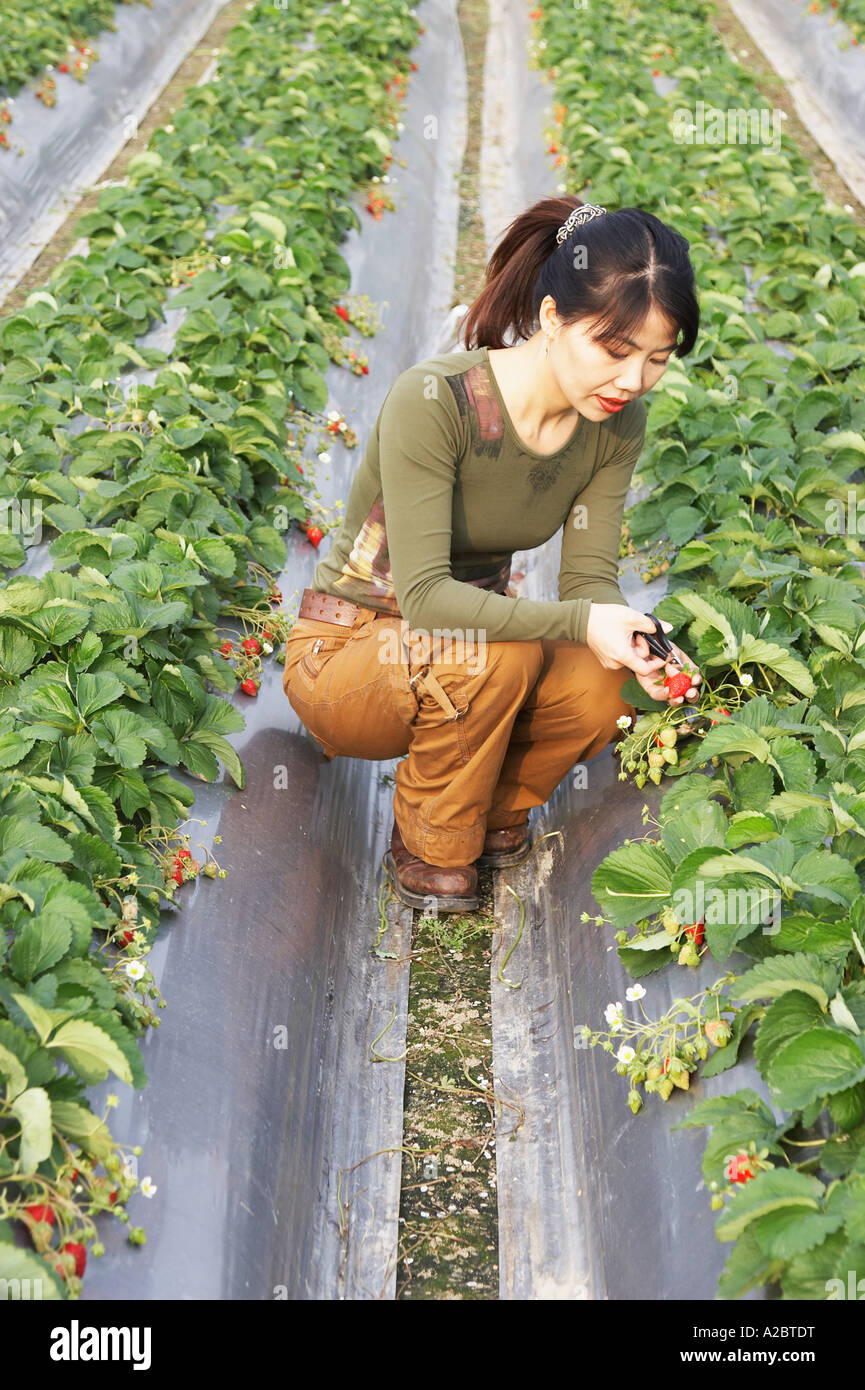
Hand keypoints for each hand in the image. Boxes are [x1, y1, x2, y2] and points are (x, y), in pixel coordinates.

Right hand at [585, 604, 701, 704]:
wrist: (582, 619)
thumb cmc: (604, 617)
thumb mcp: (632, 618)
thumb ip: (652, 625)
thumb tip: (668, 628)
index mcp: (622, 655)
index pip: (645, 669)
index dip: (657, 662)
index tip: (662, 653)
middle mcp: (615, 663)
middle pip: (639, 662)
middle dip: (644, 648)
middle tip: (638, 633)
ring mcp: (609, 663)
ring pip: (631, 659)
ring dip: (635, 648)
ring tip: (629, 633)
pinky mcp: (606, 660)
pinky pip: (623, 658)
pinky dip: (627, 649)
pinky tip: (622, 636)